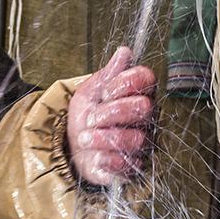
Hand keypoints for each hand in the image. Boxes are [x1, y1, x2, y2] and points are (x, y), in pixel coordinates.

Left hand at [66, 46, 156, 187]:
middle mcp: (147, 117)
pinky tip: (95, 157)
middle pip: (143, 108)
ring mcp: (143, 142)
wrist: (72, 147)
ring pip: (135, 138)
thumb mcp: (90, 91)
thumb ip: (108, 74)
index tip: (104, 93)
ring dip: (103, 138)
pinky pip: (129, 164)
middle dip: (111, 112)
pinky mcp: (135, 167)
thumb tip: (125, 51)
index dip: (123, 84)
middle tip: (90, 118)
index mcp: (138, 93)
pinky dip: (108, 160)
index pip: (146, 78)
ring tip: (84, 138)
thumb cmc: (85, 115)